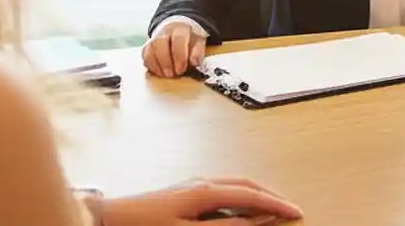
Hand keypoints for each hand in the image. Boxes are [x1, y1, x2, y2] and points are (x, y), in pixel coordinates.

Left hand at [102, 177, 302, 224]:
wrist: (108, 217)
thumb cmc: (144, 225)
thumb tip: (255, 222)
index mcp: (205, 191)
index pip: (252, 196)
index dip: (276, 205)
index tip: (296, 212)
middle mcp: (202, 182)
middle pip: (247, 185)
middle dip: (271, 196)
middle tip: (289, 209)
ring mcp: (193, 184)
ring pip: (235, 186)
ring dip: (256, 195)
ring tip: (270, 209)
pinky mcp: (184, 191)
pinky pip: (222, 190)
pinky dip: (239, 198)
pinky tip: (239, 209)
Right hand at [142, 22, 206, 77]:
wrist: (177, 30)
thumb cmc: (188, 38)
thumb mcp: (198, 42)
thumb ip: (198, 51)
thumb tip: (195, 62)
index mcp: (180, 29)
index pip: (178, 39)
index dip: (179, 55)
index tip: (181, 69)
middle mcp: (164, 32)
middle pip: (159, 43)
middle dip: (165, 62)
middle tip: (173, 74)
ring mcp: (154, 39)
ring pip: (149, 50)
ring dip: (157, 66)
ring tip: (166, 75)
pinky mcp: (147, 48)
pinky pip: (145, 57)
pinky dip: (151, 67)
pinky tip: (160, 73)